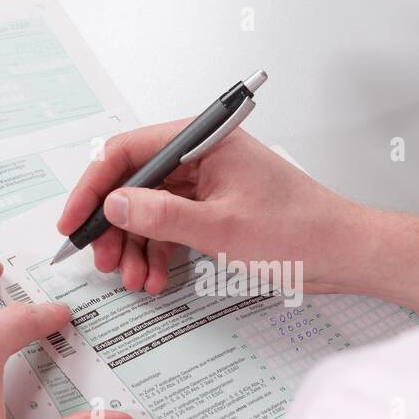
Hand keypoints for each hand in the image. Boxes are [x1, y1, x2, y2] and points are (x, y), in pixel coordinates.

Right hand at [57, 122, 366, 294]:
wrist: (344, 253)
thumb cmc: (300, 232)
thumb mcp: (220, 229)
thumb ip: (160, 216)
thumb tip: (114, 205)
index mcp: (205, 139)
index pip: (127, 151)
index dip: (93, 188)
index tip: (74, 223)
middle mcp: (204, 154)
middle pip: (134, 182)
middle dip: (114, 225)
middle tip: (103, 260)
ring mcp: (209, 181)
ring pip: (150, 208)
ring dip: (136, 246)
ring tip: (134, 279)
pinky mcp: (216, 207)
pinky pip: (172, 224)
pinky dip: (159, 251)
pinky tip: (155, 277)